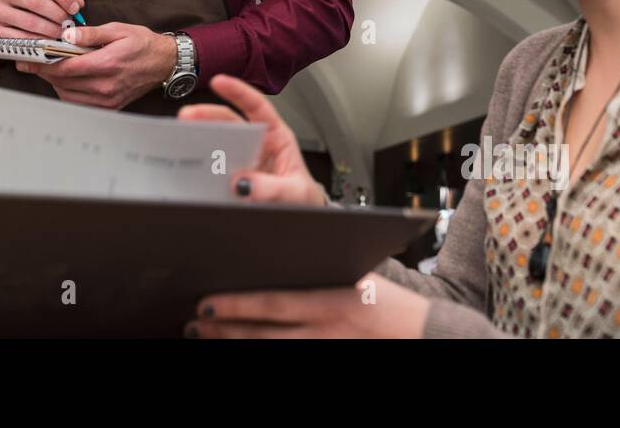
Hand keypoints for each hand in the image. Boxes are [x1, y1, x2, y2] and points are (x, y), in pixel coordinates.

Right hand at [0, 0, 83, 39]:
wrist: (2, 18)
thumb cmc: (31, 5)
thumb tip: (78, 1)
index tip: (75, 9)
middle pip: (38, 2)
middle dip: (58, 16)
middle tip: (69, 26)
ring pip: (30, 21)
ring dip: (50, 31)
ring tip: (60, 34)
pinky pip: (19, 38)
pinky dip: (37, 42)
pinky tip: (46, 42)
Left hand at [16, 22, 175, 109]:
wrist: (164, 63)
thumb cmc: (142, 44)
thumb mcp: (118, 30)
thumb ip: (91, 33)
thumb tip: (67, 36)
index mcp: (107, 64)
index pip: (66, 67)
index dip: (43, 64)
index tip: (29, 58)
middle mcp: (106, 85)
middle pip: (63, 82)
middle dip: (44, 72)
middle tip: (30, 63)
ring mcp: (108, 99)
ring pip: (67, 95)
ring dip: (54, 82)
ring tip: (49, 69)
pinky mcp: (109, 106)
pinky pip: (79, 103)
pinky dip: (67, 92)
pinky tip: (66, 81)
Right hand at [177, 74, 325, 206]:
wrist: (301, 219)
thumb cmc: (303, 199)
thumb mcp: (295, 192)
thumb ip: (273, 189)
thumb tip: (243, 183)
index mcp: (277, 138)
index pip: (258, 107)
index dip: (239, 92)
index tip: (219, 82)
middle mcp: (257, 145)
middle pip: (230, 121)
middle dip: (207, 115)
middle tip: (187, 116)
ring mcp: (243, 161)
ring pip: (219, 141)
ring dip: (200, 138)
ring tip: (182, 138)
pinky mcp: (232, 178)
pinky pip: (214, 168)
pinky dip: (201, 166)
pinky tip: (190, 166)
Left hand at [185, 273, 428, 337]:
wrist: (426, 334)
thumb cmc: (388, 301)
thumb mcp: (354, 275)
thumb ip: (316, 270)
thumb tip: (270, 259)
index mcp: (333, 299)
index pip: (274, 304)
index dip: (236, 306)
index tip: (205, 304)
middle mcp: (327, 329)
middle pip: (263, 334)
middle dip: (224, 330)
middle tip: (194, 323)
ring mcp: (327, 350)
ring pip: (269, 352)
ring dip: (233, 344)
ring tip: (202, 336)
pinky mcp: (328, 360)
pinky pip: (287, 358)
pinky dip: (258, 355)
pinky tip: (237, 350)